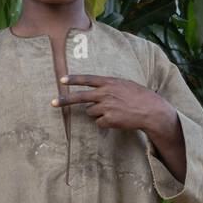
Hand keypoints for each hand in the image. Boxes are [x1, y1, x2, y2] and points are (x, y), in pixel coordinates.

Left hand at [52, 74, 177, 137]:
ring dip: (97, 113)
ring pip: (91, 112)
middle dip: (65, 100)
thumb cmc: (138, 96)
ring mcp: (106, 107)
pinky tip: (116, 119)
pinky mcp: (109, 119)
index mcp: (109, 82)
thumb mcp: (124, 84)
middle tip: (52, 103)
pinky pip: (99, 122)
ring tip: (113, 112)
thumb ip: (109, 86)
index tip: (62, 80)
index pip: (88, 79)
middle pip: (80, 97)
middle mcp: (105, 93)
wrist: (150, 110)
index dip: (74, 79)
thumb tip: (95, 91)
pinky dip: (105, 123)